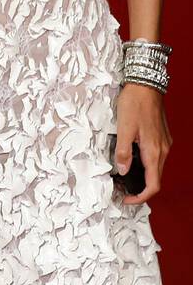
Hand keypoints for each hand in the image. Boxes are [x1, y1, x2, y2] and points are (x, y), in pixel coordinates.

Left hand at [116, 83, 171, 204]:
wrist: (145, 85)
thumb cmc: (133, 104)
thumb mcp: (123, 128)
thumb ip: (123, 151)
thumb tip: (123, 171)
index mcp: (154, 151)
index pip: (153, 185)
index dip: (141, 197)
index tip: (127, 199)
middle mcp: (163, 150)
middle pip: (155, 178)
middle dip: (139, 188)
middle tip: (121, 189)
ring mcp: (164, 143)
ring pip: (155, 167)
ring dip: (142, 175)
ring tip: (123, 175)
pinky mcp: (161, 136)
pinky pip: (155, 156)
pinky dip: (144, 163)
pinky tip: (131, 158)